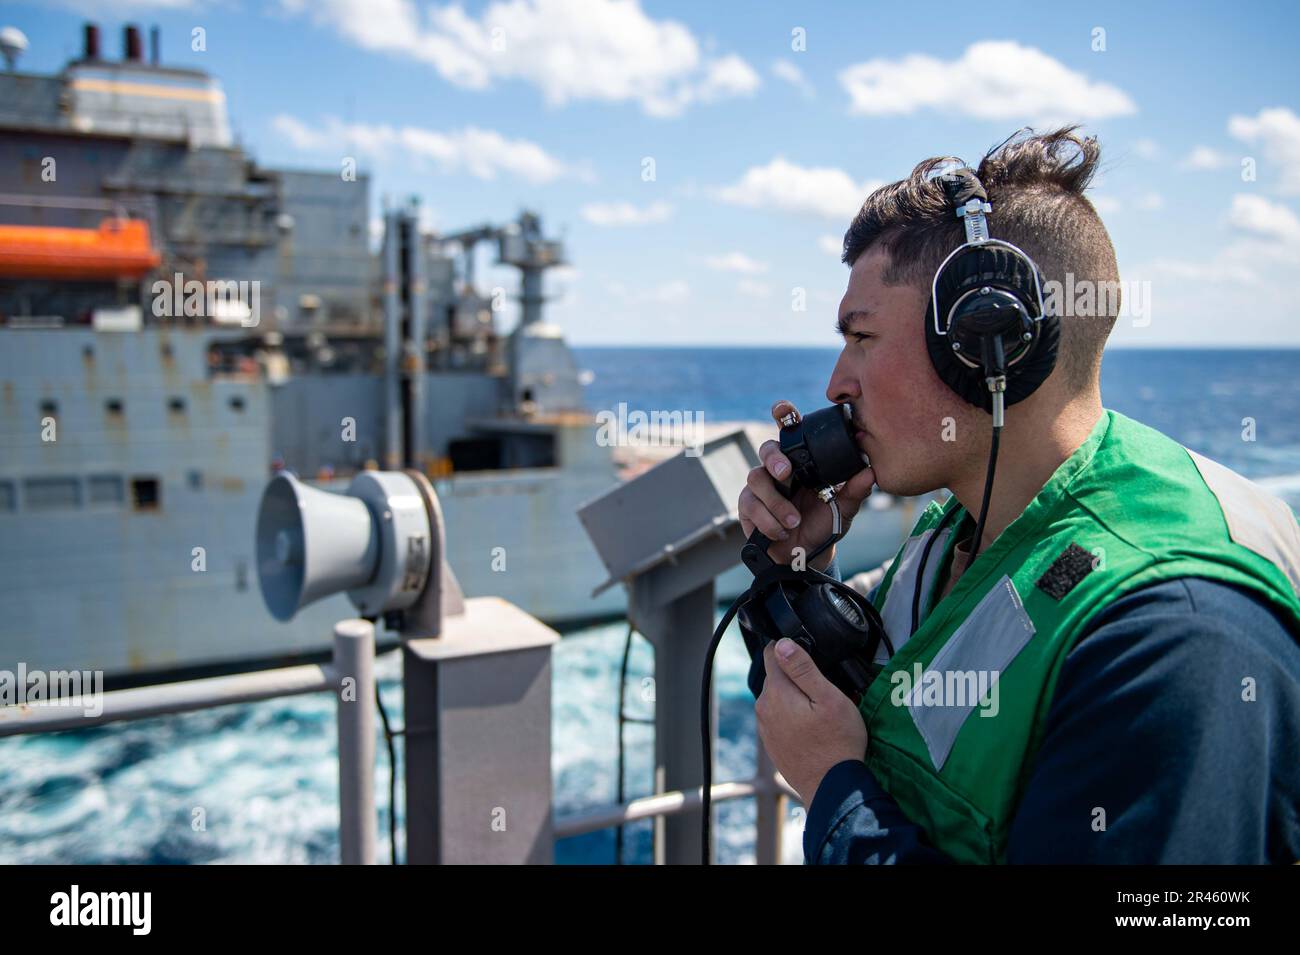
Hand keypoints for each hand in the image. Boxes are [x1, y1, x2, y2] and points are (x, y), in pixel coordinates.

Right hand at [738, 399, 875, 570]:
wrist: (806, 556)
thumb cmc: (823, 524)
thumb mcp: (844, 508)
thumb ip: (855, 490)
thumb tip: (871, 472)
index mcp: (802, 461)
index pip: (790, 431)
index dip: (783, 415)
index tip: (783, 410)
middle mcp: (779, 468)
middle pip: (767, 449)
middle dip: (774, 459)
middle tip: (786, 474)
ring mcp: (761, 486)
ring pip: (757, 478)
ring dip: (776, 503)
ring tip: (794, 522)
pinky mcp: (748, 505)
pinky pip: (751, 504)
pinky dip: (768, 521)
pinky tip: (782, 531)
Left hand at [756, 638, 868, 805]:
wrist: (831, 786)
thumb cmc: (836, 743)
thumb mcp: (828, 698)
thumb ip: (803, 668)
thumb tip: (782, 644)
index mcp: (776, 692)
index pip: (773, 653)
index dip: (792, 649)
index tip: (810, 656)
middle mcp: (764, 707)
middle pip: (777, 676)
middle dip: (797, 677)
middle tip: (824, 691)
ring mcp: (765, 727)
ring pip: (779, 698)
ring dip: (796, 698)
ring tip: (821, 712)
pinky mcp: (771, 742)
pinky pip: (780, 718)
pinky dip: (793, 717)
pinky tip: (813, 729)